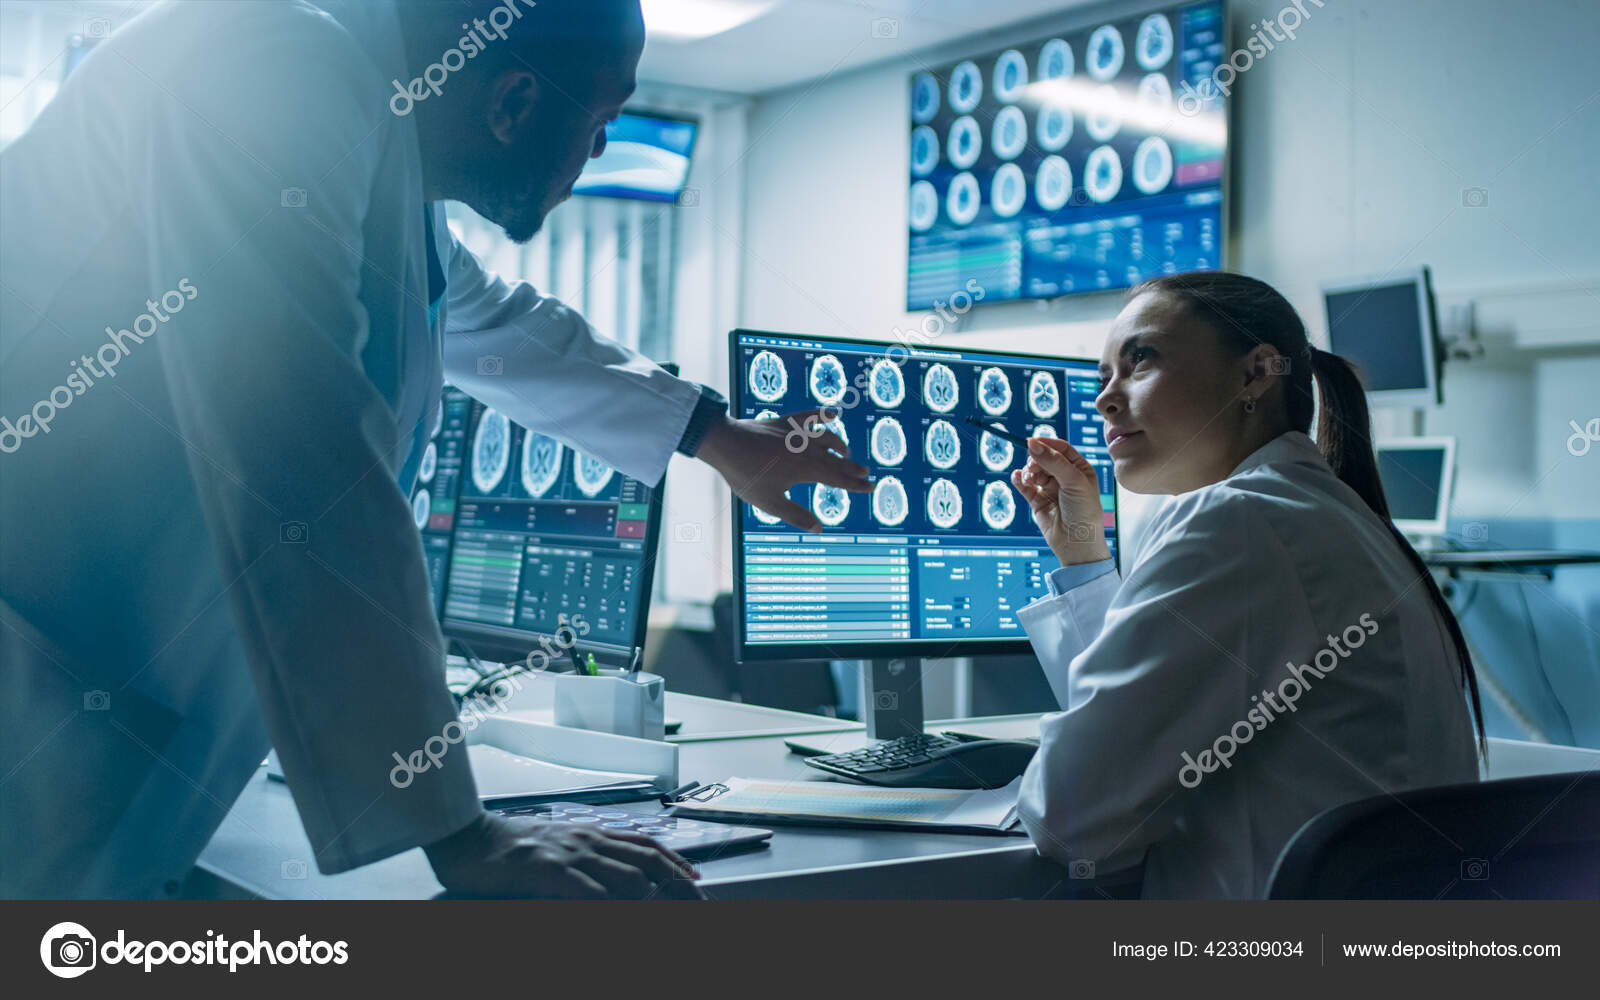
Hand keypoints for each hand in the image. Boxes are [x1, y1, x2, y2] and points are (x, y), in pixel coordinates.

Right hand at [425, 812, 704, 898]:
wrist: (466, 836)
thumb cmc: (507, 846)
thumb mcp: (554, 845)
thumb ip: (583, 857)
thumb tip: (609, 874)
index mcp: (590, 833)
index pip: (646, 844)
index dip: (676, 862)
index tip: (697, 880)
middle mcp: (587, 840)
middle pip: (649, 861)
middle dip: (678, 885)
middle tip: (698, 906)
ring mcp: (569, 854)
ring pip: (628, 876)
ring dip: (649, 899)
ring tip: (661, 913)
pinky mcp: (547, 869)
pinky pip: (588, 890)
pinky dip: (608, 905)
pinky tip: (618, 912)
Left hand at [696, 409, 872, 531]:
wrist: (726, 444)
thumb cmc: (747, 475)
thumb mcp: (770, 503)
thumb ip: (796, 516)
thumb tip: (819, 529)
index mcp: (806, 470)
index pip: (839, 479)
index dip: (857, 485)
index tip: (872, 487)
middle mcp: (807, 450)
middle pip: (837, 459)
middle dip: (853, 467)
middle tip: (867, 473)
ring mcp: (797, 434)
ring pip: (827, 437)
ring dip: (840, 445)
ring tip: (846, 451)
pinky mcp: (785, 422)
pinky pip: (809, 416)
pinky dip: (823, 414)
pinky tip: (833, 414)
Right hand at [1011, 437, 1111, 565]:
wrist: (1077, 544)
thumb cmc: (1084, 512)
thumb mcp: (1074, 482)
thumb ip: (1053, 462)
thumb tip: (1032, 443)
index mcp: (1080, 469)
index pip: (1061, 448)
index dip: (1047, 443)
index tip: (1033, 441)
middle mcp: (1065, 477)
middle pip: (1044, 458)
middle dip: (1036, 459)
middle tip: (1033, 467)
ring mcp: (1050, 489)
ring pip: (1033, 471)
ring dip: (1028, 471)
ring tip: (1029, 479)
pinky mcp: (1037, 501)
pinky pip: (1024, 486)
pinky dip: (1019, 480)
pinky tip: (1018, 478)